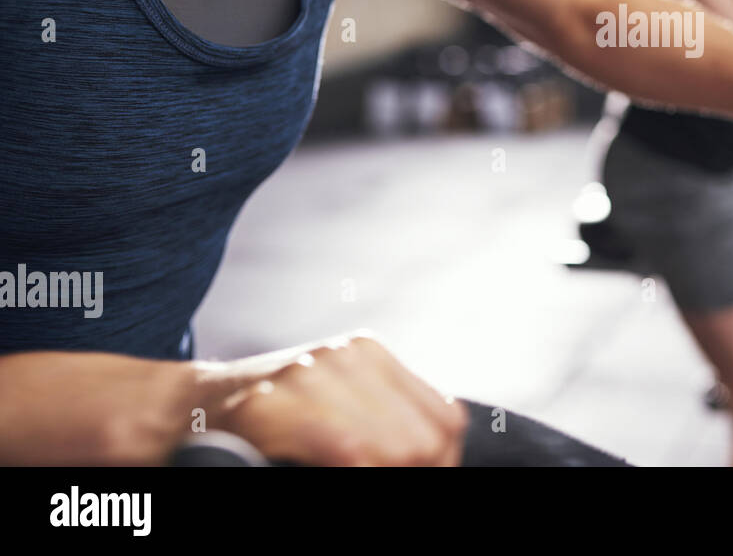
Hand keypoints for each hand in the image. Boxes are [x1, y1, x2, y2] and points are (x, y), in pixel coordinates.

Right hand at [205, 332, 466, 465]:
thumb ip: (382, 424)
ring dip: (382, 476)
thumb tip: (434, 458)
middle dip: (416, 475)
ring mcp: (311, 375)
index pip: (444, 419)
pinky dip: (353, 471)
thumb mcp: (334, 408)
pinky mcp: (275, 403)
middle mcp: (348, 357)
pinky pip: (345, 449)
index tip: (430, 479)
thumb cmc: (258, 423)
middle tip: (391, 487)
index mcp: (370, 356)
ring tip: (356, 479)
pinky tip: (334, 472)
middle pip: (424, 438)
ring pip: (393, 448)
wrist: (177, 412)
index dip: (443, 462)